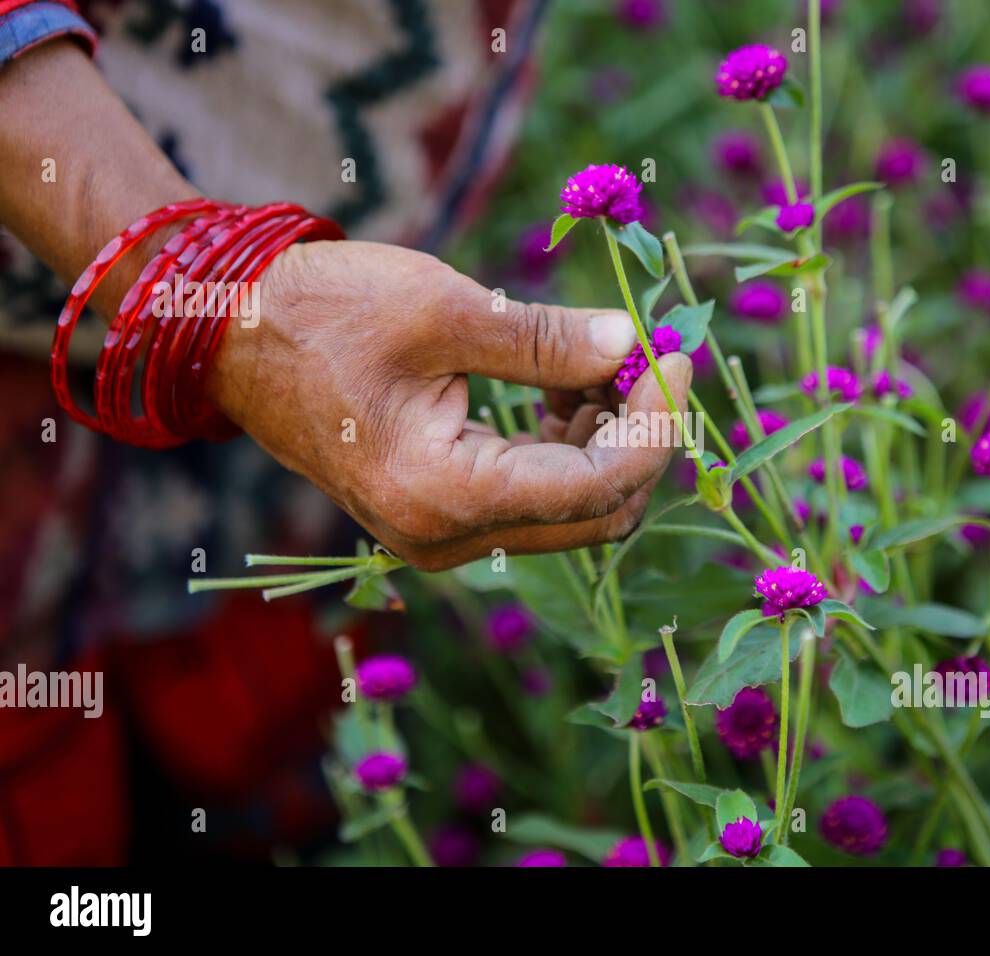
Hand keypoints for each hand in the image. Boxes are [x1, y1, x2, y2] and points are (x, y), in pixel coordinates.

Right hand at [208, 239, 690, 569]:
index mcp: (444, 496)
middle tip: (655, 358)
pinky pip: (536, 496)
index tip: (678, 358)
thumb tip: (629, 344)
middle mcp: (446, 537)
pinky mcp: (442, 513)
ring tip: (603, 360)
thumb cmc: (322, 314)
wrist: (230, 339)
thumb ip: (544, 339)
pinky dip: (570, 446)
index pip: (597, 488)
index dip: (655, 426)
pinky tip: (566, 387)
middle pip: (596, 514)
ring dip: (609, 440)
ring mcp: (443, 534)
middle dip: (641, 437)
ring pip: (573, 509)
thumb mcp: (442, 310)